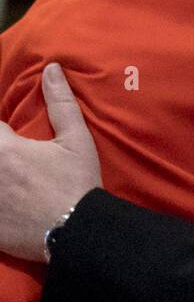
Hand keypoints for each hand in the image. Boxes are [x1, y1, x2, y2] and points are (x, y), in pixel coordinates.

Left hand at [0, 63, 101, 260]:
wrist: (77, 234)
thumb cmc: (77, 185)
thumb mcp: (76, 140)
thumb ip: (61, 103)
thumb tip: (51, 68)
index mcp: (4, 147)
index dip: (0, 132)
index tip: (8, 135)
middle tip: (10, 160)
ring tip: (4, 177)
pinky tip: (3, 201)